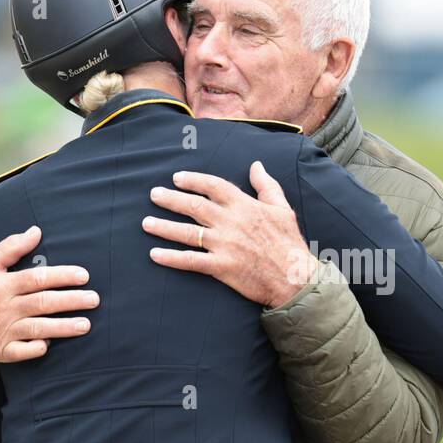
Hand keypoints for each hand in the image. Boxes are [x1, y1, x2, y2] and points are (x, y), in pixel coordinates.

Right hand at [0, 226, 99, 361]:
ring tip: (86, 325)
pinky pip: (23, 352)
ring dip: (63, 328)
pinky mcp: (3, 350)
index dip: (61, 276)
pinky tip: (52, 344)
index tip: (83, 276)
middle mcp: (5, 307)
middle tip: (94, 299)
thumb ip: (12, 246)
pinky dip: (37, 348)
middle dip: (71, 301)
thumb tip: (36, 231)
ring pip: (38, 328)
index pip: (37, 278)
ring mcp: (4, 330)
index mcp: (3, 285)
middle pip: (43, 303)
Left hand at [144, 161, 317, 308]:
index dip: (193, 180)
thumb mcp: (282, 208)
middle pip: (193, 206)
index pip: (212, 186)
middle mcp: (231, 222)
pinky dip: (171, 257)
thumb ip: (266, 185)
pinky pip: (191, 261)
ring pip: (187, 232)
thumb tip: (256, 165)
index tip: (177, 178)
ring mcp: (225, 245)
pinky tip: (155, 254)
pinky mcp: (222, 267)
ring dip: (164, 227)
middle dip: (170, 199)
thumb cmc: (290, 243)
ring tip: (146, 223)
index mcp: (245, 206)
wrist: (296, 277)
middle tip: (154, 195)